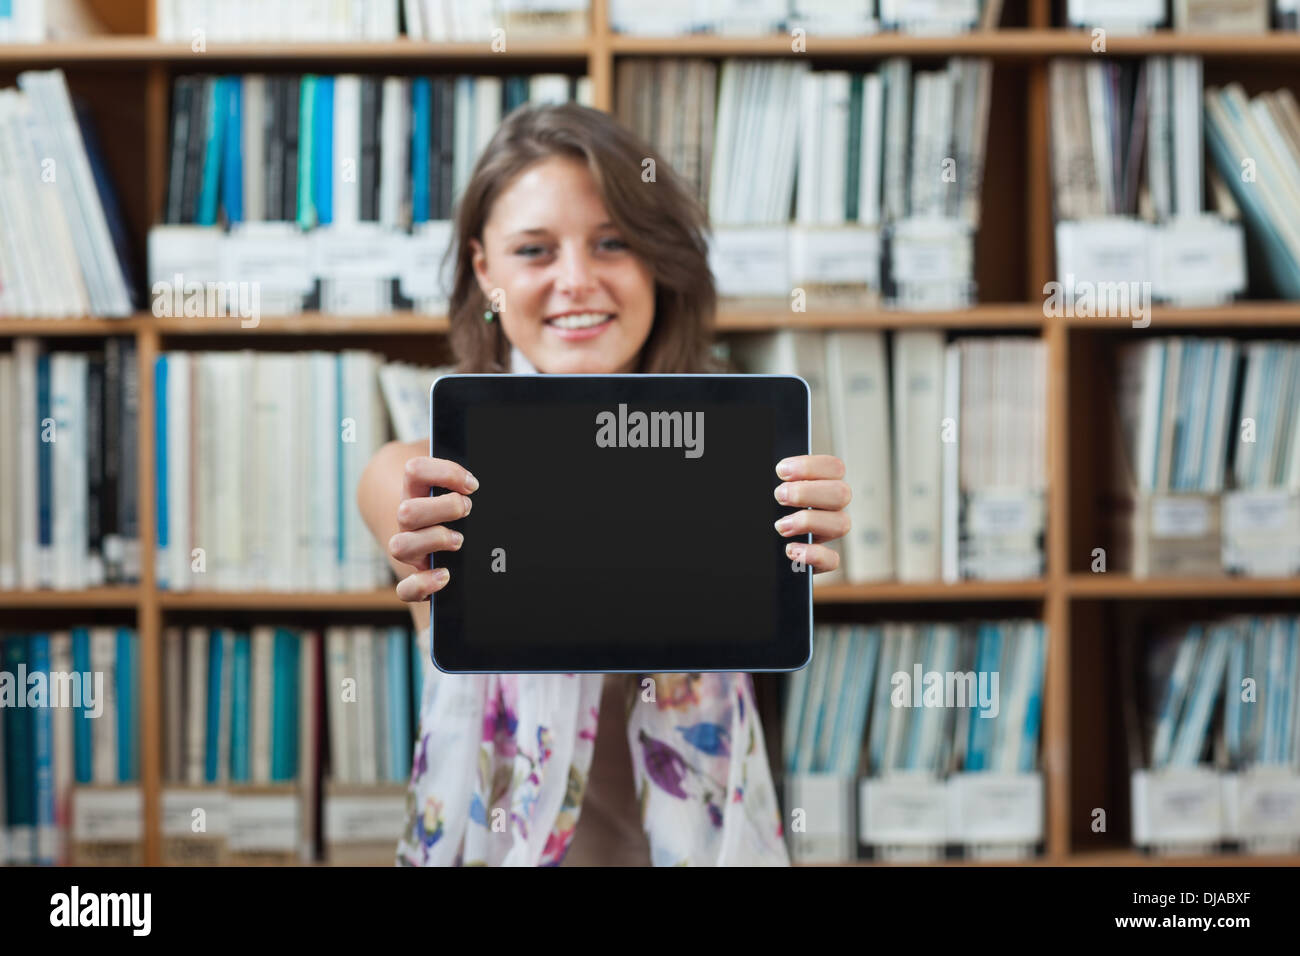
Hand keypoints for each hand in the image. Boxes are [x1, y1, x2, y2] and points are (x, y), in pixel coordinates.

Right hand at [388, 457, 478, 601]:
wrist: (430, 528)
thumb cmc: (451, 499)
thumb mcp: (455, 479)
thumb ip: (463, 469)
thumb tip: (493, 450)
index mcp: (415, 491)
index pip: (415, 470)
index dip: (445, 474)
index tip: (472, 484)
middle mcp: (408, 520)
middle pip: (407, 511)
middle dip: (443, 509)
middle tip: (467, 508)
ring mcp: (409, 549)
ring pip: (400, 546)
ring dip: (433, 541)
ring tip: (459, 540)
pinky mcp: (414, 579)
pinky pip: (405, 590)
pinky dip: (423, 584)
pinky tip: (446, 575)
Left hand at [772, 455, 850, 573]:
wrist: (755, 550)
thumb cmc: (763, 513)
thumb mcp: (765, 491)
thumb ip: (773, 480)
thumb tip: (776, 471)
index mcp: (820, 485)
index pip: (834, 468)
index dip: (810, 467)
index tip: (781, 471)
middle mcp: (829, 508)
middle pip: (842, 493)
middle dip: (807, 493)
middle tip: (779, 496)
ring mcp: (827, 535)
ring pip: (841, 524)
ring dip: (809, 521)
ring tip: (781, 526)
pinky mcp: (821, 561)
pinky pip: (832, 560)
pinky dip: (814, 555)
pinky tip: (791, 550)